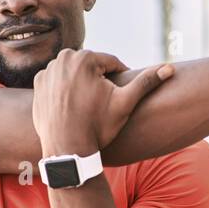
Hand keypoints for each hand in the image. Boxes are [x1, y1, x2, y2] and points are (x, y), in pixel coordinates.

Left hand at [33, 48, 173, 155]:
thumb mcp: (125, 104)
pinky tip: (71, 108)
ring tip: (87, 107)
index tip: (118, 98)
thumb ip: (146, 83)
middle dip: (99, 82)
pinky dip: (64, 91)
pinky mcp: (38, 84)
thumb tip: (171, 68)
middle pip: (91, 67)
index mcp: (85, 57)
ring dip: (82, 85)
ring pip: (74, 74)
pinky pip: (57, 83)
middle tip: (101, 105)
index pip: (110, 63)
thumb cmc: (98, 127)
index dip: (118, 80)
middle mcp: (63, 58)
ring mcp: (48, 70)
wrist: (67, 150)